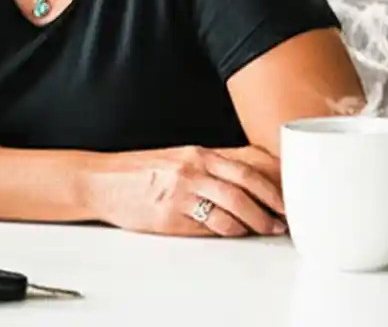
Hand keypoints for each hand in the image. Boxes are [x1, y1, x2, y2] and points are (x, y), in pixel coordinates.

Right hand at [91, 145, 286, 237]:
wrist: (102, 181)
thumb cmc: (138, 172)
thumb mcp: (177, 158)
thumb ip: (209, 166)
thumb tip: (246, 178)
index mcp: (196, 154)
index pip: (246, 167)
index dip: (271, 185)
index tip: (286, 198)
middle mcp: (191, 170)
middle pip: (244, 189)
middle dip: (270, 207)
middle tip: (282, 220)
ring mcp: (181, 194)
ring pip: (231, 210)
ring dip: (254, 223)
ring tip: (264, 229)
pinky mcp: (171, 217)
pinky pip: (209, 227)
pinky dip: (228, 231)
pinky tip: (235, 232)